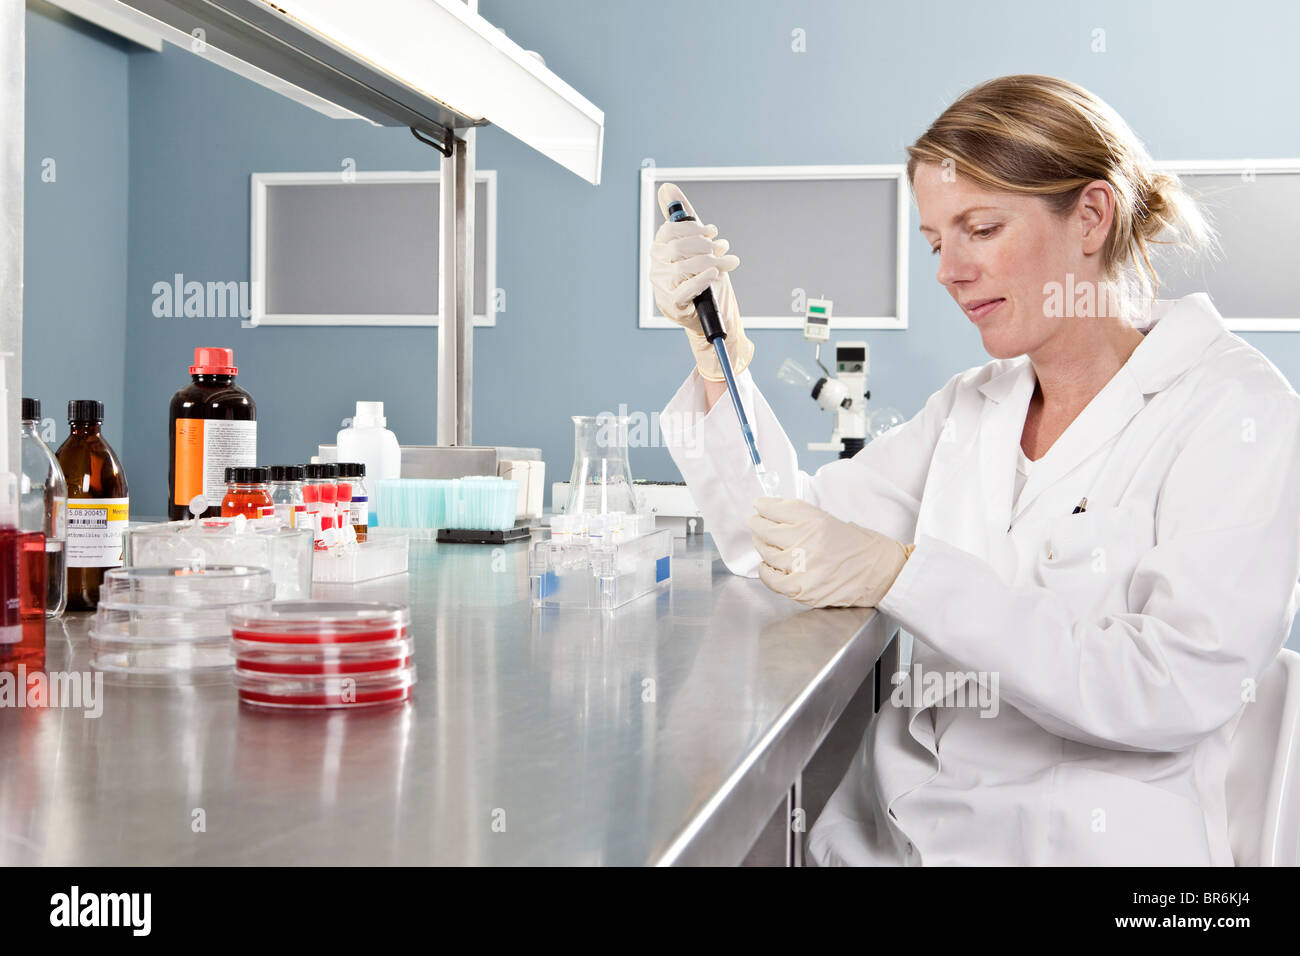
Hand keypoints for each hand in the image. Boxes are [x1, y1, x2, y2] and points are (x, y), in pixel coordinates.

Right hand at [650, 183, 753, 380]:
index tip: (712, 231)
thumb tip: (667, 188)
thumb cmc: (704, 277)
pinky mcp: (672, 304)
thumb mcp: (700, 245)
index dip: (693, 229)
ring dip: (711, 262)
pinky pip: (685, 289)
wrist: (713, 312)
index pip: (669, 231)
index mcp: (660, 249)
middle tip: (722, 249)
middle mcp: (657, 266)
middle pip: (678, 248)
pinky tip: (715, 274)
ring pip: (683, 268)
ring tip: (728, 263)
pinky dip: (702, 279)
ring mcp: (662, 287)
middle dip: (705, 245)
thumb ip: (687, 219)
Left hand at [747, 497, 914, 607]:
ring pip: (767, 553)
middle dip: (758, 525)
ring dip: (762, 547)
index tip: (759, 506)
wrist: (886, 573)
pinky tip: (767, 566)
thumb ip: (803, 518)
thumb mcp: (833, 521)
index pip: (777, 509)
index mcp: (816, 521)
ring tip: (762, 542)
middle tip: (755, 523)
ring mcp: (804, 567)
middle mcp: (808, 541)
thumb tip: (773, 513)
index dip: (764, 507)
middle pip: (767, 530)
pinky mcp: (805, 589)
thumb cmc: (863, 547)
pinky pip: (773, 580)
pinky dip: (766, 572)